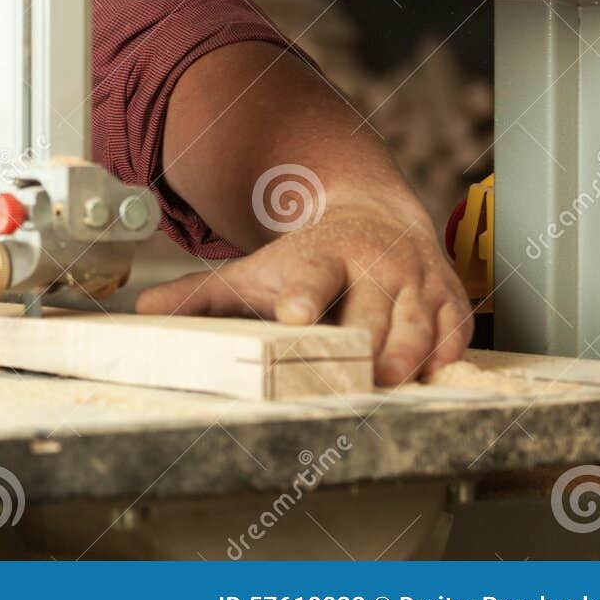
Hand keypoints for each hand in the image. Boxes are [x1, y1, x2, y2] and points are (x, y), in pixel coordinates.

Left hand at [135, 199, 473, 385]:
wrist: (375, 218)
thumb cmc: (309, 259)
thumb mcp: (254, 272)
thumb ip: (201, 294)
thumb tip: (143, 312)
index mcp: (320, 257)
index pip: (310, 277)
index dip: (304, 296)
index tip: (294, 315)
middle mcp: (372, 266)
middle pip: (370, 311)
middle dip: (365, 340)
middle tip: (358, 373)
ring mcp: (414, 283)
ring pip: (417, 326)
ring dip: (407, 355)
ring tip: (390, 381)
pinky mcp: (448, 302)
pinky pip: (456, 333)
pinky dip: (448, 355)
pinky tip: (434, 374)